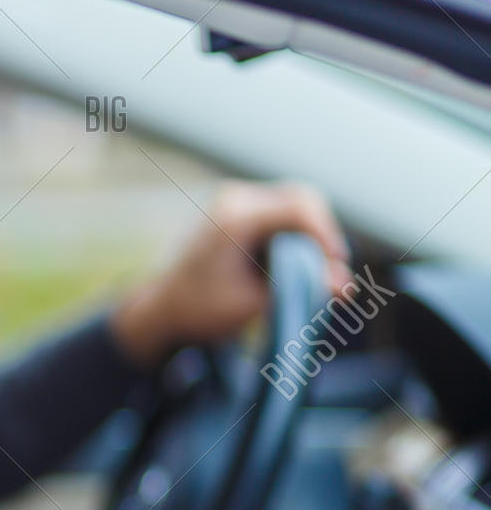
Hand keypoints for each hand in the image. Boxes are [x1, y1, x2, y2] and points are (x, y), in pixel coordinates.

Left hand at [109, 181, 351, 366]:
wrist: (162, 309)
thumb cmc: (200, 310)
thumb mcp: (253, 304)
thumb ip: (299, 289)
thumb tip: (347, 288)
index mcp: (235, 217)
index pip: (300, 208)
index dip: (327, 235)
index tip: (336, 265)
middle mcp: (235, 199)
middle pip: (302, 199)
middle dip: (321, 234)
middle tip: (329, 271)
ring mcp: (235, 200)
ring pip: (294, 204)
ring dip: (309, 234)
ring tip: (313, 270)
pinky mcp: (237, 209)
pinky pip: (279, 211)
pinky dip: (294, 233)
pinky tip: (294, 263)